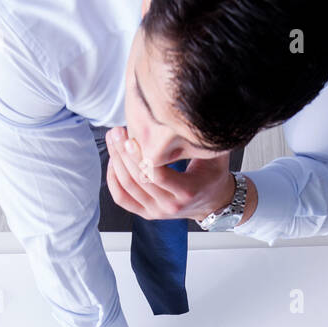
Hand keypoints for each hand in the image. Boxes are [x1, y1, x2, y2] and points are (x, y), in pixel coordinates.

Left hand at [105, 126, 233, 221]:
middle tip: (116, 132)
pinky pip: (122, 198)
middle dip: (123, 154)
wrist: (214, 201)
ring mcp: (156, 212)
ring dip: (116, 162)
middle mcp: (170, 205)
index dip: (140, 156)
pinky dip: (113, 180)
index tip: (131, 137)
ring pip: (127, 187)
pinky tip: (113, 161)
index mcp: (187, 191)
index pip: (157, 175)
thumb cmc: (213, 175)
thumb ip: (204, 140)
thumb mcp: (215, 156)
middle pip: (138, 180)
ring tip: (112, 140)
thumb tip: (197, 112)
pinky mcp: (147, 213)